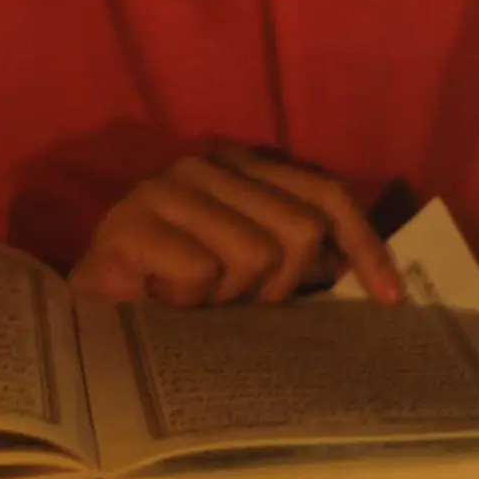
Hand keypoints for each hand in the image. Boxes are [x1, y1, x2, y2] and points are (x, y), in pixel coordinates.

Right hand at [70, 146, 403, 306]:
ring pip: (254, 256)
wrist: (89, 313)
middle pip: (300, 231)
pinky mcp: (132, 223)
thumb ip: (297, 256)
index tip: (388, 297)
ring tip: (194, 298)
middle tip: (238, 302)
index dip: (362, 244)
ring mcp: (167, 189)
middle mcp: (207, 165)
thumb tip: (371, 276)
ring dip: (230, 298)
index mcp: (242, 167)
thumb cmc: (174, 290)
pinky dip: (189, 304)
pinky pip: (202, 275)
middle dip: (281, 285)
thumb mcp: (250, 270)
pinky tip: (161, 300)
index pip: (324, 194)